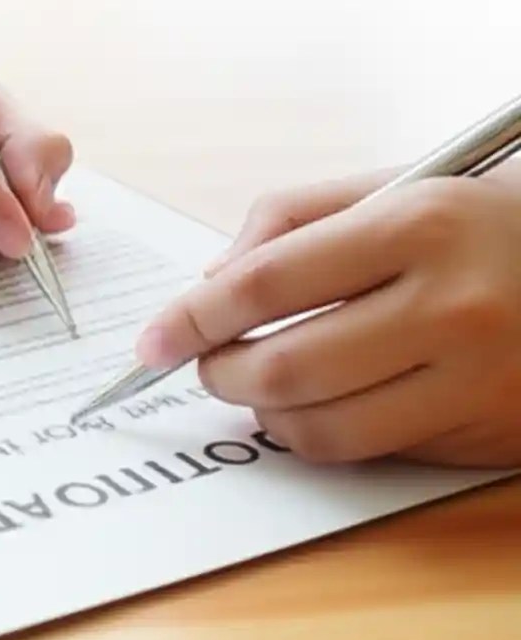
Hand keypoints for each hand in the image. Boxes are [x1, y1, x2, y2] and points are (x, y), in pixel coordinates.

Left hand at [135, 166, 520, 467]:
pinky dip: (320, 435)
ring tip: (255, 385)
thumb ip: (291, 219)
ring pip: (324, 430)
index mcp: (420, 226)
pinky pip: (373, 452)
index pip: (268, 283)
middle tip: (203, 365)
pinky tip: (315, 405)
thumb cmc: (481, 221)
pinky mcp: (487, 433)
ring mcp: (476, 380)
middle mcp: (452, 308)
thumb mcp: (395, 187)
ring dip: (263, 415)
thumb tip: (210, 284)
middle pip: (287, 368)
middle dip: (219, 374)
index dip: (193, 317)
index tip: (153, 339)